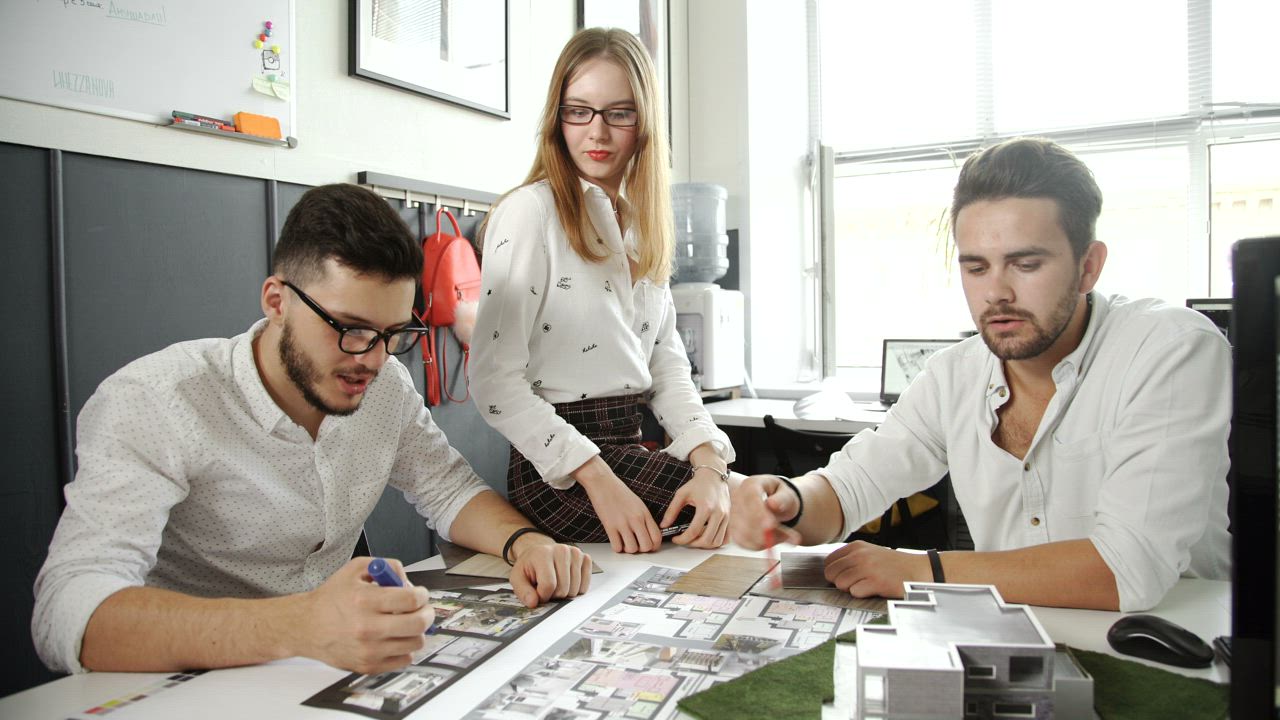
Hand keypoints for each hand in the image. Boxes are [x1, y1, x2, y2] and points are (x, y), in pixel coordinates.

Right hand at [299, 557, 434, 673]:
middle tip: (423, 609)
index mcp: (365, 600)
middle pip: (418, 623)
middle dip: (427, 613)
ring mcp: (369, 650)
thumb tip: (409, 581)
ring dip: (416, 631)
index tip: (420, 594)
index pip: (411, 599)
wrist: (307, 626)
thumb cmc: (332, 598)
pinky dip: (405, 648)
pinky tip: (395, 638)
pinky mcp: (368, 665)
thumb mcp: (356, 568)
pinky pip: (404, 660)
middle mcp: (367, 627)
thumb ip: (387, 566)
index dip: (422, 595)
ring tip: (405, 623)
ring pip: (415, 643)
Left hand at [508, 540, 592, 607]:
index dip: (542, 596)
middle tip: (547, 587)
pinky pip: (584, 586)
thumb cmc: (530, 565)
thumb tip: (533, 602)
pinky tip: (567, 581)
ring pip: (575, 590)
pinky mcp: (585, 559)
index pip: (549, 585)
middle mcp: (562, 551)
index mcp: (543, 554)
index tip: (538, 593)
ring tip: (556, 583)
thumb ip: (522, 591)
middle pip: (563, 589)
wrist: (540, 552)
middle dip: (554, 595)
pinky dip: (575, 589)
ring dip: (565, 593)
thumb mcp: (517, 577)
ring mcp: (575, 554)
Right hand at [575, 457, 660, 552]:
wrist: (602, 482)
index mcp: (645, 513)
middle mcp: (636, 519)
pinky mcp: (609, 526)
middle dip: (641, 550)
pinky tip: (616, 540)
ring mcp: (623, 523)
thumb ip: (645, 518)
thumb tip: (649, 534)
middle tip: (635, 545)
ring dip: (628, 549)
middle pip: (646, 546)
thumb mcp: (638, 504)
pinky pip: (617, 547)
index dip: (654, 546)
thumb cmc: (619, 492)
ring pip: (632, 549)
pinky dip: (617, 547)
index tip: (649, 546)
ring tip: (624, 542)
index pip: (657, 537)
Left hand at [660, 468, 729, 547]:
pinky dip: (716, 541)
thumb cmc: (698, 484)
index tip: (675, 539)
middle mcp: (718, 513)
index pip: (693, 531)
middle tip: (685, 540)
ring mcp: (726, 516)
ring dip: (705, 545)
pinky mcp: (729, 518)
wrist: (713, 475)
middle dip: (693, 544)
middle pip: (706, 540)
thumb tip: (664, 525)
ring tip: (695, 539)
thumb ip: (671, 511)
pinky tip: (706, 536)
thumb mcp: (681, 494)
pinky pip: (725, 537)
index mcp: (705, 507)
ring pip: (717, 541)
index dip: (682, 539)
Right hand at [729, 475, 802, 548]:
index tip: (771, 525)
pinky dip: (760, 546)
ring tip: (785, 536)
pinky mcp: (734, 530)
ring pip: (744, 533)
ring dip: (766, 540)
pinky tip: (773, 540)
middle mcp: (738, 499)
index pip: (749, 496)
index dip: (759, 511)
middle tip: (786, 536)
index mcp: (750, 485)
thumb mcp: (788, 495)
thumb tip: (772, 504)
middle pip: (744, 517)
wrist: (776, 505)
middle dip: (763, 531)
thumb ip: (783, 499)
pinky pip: (744, 543)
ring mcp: (734, 515)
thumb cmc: (781, 497)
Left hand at [823, 541, 931, 598]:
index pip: (829, 562)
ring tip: (866, 585)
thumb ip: (849, 559)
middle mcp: (860, 555)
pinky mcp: (876, 582)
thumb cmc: (892, 565)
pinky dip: (862, 594)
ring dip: (851, 588)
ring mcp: (867, 568)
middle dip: (840, 582)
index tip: (844, 576)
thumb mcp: (869, 553)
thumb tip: (829, 571)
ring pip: (841, 584)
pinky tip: (874, 589)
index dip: (834, 572)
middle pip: (831, 574)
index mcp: (856, 547)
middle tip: (855, 582)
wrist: (917, 570)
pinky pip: (855, 592)